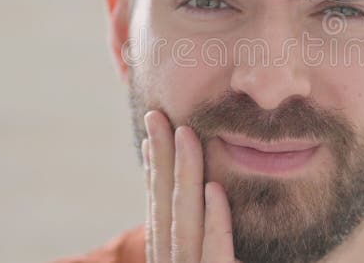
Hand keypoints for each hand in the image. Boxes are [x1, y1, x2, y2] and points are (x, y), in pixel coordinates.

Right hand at [142, 110, 237, 262]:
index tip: (148, 136)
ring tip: (185, 134)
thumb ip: (205, 239)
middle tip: (156, 115)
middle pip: (164, 208)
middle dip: (160, 159)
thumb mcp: (206, 259)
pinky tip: (214, 188)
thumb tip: (210, 193)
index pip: (158, 211)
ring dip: (184, 175)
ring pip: (183, 223)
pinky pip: (215, 255)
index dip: (153, 172)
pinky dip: (215, 221)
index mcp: (169, 260)